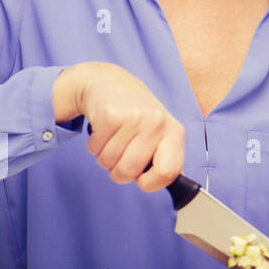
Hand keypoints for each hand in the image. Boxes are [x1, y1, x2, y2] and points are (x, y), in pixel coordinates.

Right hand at [61, 62, 184, 191]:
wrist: (109, 82)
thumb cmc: (136, 114)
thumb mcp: (158, 132)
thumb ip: (163, 157)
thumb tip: (165, 186)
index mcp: (174, 133)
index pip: (169, 172)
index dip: (151, 183)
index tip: (141, 179)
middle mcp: (158, 124)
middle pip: (129, 172)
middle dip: (117, 171)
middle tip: (120, 153)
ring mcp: (135, 118)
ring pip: (108, 162)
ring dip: (104, 156)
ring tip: (112, 137)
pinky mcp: (111, 115)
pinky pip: (95, 148)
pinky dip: (94, 144)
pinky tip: (103, 129)